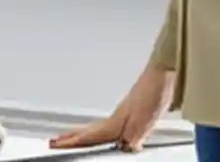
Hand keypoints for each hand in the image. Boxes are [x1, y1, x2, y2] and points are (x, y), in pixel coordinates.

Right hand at [48, 64, 173, 151]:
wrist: (164, 71)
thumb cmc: (155, 91)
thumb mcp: (146, 118)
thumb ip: (133, 135)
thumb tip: (126, 148)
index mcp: (117, 120)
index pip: (90, 135)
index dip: (73, 142)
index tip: (56, 145)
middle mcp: (117, 116)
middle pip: (89, 130)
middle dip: (71, 136)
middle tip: (54, 141)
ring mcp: (123, 112)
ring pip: (97, 126)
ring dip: (82, 132)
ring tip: (71, 136)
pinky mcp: (132, 109)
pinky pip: (108, 123)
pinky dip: (98, 129)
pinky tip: (107, 131)